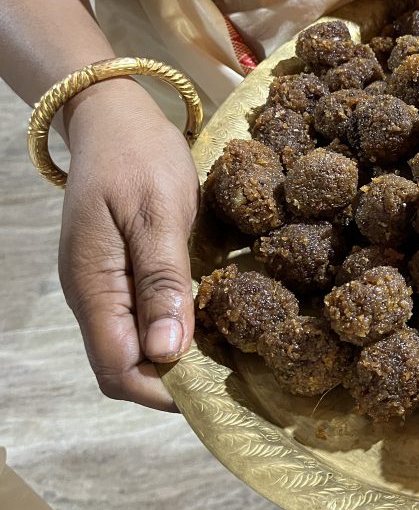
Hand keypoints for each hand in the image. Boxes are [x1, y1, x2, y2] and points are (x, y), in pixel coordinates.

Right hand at [58, 77, 198, 409]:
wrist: (115, 118)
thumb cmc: (138, 158)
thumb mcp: (158, 215)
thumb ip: (162, 282)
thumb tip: (169, 351)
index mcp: (94, 288)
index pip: (119, 370)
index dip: (164, 391)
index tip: (217, 391)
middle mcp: (93, 298)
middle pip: (125, 367)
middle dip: (173, 381)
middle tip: (232, 374)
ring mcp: (105, 287)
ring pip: (134, 346)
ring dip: (177, 358)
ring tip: (230, 354)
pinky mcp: (121, 274)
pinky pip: (142, 319)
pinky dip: (174, 329)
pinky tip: (212, 322)